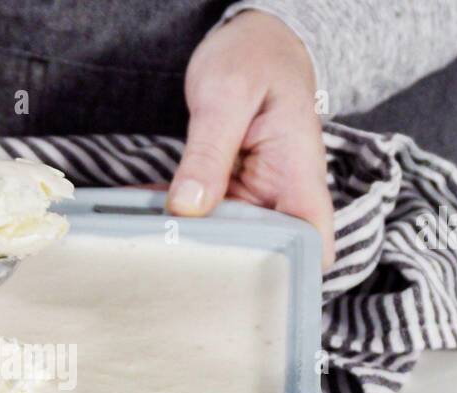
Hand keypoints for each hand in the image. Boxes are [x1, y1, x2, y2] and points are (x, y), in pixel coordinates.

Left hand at [168, 11, 334, 269]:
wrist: (256, 41)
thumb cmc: (254, 59)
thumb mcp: (226, 98)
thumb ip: (207, 152)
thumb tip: (187, 207)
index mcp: (299, 175)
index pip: (313, 244)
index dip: (291, 277)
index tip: (243, 287)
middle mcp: (282, 194)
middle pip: (265, 253)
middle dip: (224, 267)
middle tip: (174, 270)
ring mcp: (255, 196)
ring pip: (229, 238)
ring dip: (192, 242)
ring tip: (151, 246)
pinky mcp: (230, 192)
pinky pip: (204, 214)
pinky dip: (176, 215)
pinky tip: (142, 215)